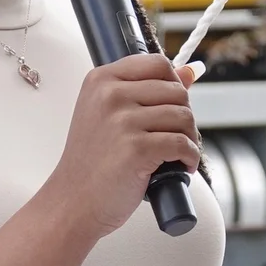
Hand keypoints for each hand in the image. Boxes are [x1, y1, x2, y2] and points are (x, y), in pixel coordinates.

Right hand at [40, 55, 200, 238]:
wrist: (73, 201)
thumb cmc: (91, 163)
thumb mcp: (109, 115)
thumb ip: (147, 89)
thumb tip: (192, 71)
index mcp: (101, 80)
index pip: (158, 64)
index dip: (175, 86)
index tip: (172, 107)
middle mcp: (110, 95)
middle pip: (176, 91)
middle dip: (185, 117)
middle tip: (176, 138)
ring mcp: (122, 121)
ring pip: (183, 117)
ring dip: (190, 139)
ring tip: (178, 154)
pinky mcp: (136, 149)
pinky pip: (182, 144)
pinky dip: (189, 157)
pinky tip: (181, 166)